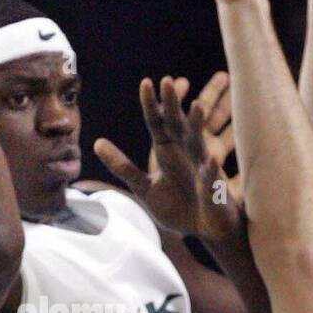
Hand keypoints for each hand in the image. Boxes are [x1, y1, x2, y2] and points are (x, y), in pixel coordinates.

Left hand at [94, 75, 239, 242]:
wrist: (203, 230)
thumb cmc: (177, 206)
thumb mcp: (144, 187)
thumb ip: (123, 167)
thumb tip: (97, 143)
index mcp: (167, 150)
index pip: (157, 122)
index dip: (151, 104)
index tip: (145, 83)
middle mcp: (186, 152)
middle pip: (178, 124)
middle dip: (174, 104)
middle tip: (167, 81)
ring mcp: (202, 168)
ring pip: (199, 142)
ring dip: (198, 126)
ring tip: (196, 107)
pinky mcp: (215, 189)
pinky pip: (213, 178)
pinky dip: (211, 171)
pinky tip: (211, 161)